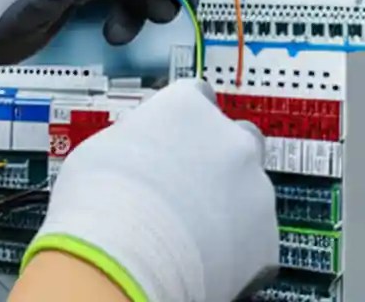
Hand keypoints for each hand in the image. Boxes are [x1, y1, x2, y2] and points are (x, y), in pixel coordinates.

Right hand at [23, 80, 278, 301]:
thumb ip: (135, 139)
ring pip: (251, 190)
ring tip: (189, 233)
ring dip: (230, 205)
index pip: (197, 98)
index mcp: (188, 109)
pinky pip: (256, 237)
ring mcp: (255, 187)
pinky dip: (237, 247)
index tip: (177, 139)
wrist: (118, 266)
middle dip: (222, 158)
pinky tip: (203, 259)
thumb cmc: (97, 209)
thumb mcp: (100, 150)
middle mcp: (231, 140)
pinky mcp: (266, 237)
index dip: (185, 122)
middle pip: (239, 138)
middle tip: (191, 187)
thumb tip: (135, 149)